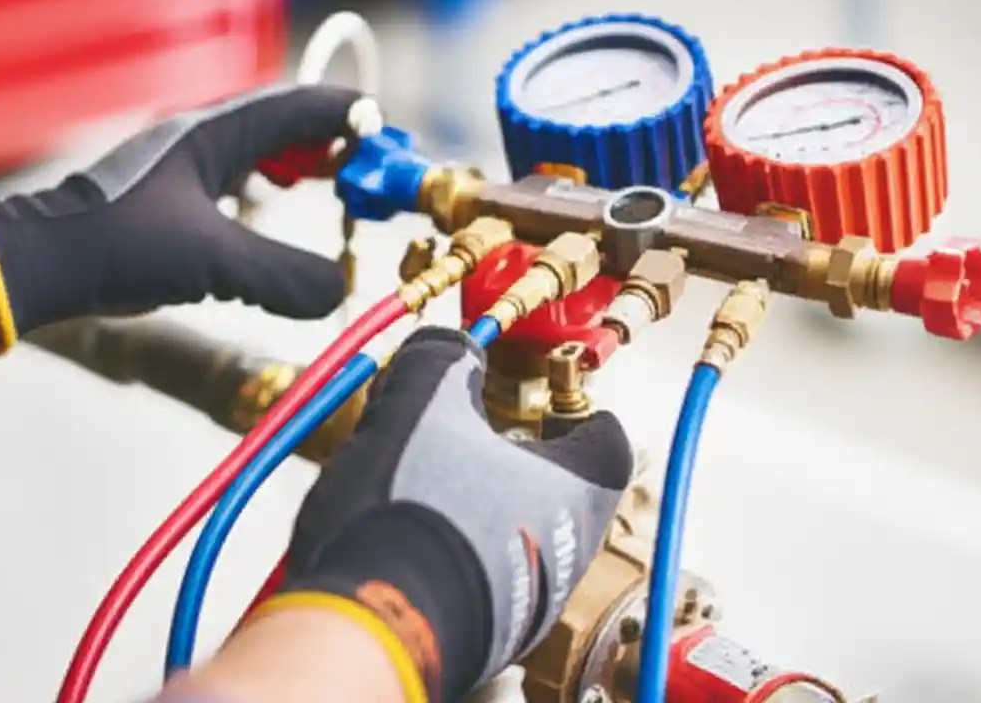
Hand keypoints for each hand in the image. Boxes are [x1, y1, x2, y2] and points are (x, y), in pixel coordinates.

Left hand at [0, 84, 361, 336]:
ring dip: (304, 165)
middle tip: (372, 167)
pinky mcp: (178, 200)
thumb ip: (281, 276)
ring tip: (340, 187)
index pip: (297, 107)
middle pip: (286, 125)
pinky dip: (274, 190)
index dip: (346, 116)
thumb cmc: (119, 245)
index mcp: (215, 134)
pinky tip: (282, 211)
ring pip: (262, 152)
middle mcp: (204, 142)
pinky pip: (241, 181)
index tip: (385, 131)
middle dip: (333, 142)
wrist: (46, 263)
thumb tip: (336, 290)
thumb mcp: (214, 261)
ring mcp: (188, 168)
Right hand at [277, 328, 633, 702]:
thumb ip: (441, 360)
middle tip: (480, 437)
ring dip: (483, 509)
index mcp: (572, 492)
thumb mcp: (420, 405)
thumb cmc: (412, 522)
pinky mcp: (478, 633)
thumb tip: (446, 347)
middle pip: (559, 493)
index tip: (570, 407)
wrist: (373, 626)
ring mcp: (524, 602)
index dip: (584, 417)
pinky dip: (456, 553)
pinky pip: (480, 581)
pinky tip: (406, 540)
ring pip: (518, 538)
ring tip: (431, 487)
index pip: (607, 445)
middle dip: (517, 463)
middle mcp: (562, 555)